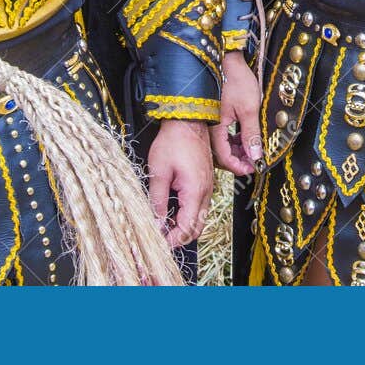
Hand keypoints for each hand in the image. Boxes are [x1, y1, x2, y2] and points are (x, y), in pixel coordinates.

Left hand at [147, 119, 212, 247]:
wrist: (188, 120)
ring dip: (184, 227)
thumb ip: (158, 201)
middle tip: (160, 240)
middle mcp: (206, 191)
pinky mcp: (206, 181)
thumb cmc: (173, 141)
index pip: (187, 227)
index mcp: (195, 190)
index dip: (172, 240)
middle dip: (179, 238)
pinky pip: (200, 206)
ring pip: (200, 218)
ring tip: (163, 228)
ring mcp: (208, 186)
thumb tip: (156, 224)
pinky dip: (188, 215)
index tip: (157, 244)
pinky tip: (173, 212)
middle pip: (197, 227)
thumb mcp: (159, 172)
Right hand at [211, 53, 262, 174]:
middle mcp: (208, 128)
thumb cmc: (235, 79)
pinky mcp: (213, 115)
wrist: (225, 58)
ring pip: (221, 145)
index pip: (224, 158)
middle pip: (221, 154)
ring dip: (236, 150)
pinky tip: (243, 135)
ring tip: (251, 147)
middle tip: (254, 160)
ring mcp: (209, 121)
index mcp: (214, 128)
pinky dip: (232, 139)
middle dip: (238, 160)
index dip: (239, 167)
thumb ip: (251, 134)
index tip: (252, 168)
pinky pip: (220, 135)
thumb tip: (256, 156)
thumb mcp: (249, 108)